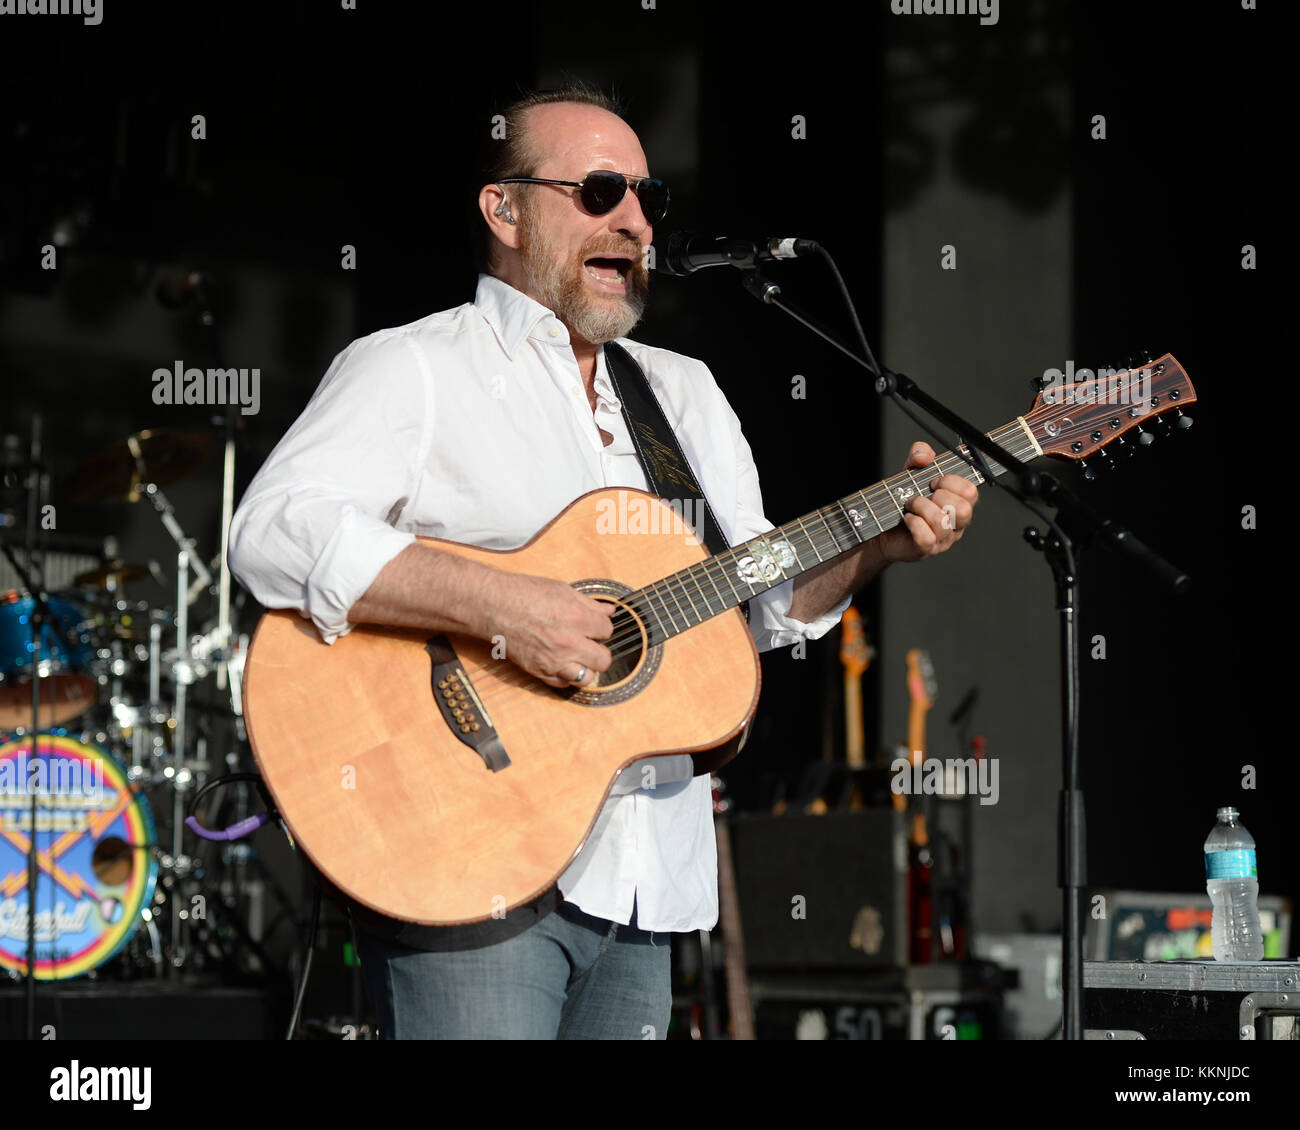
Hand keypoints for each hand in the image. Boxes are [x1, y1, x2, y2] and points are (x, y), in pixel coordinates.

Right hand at [483, 574, 612, 688]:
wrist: (493, 606)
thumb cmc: (524, 593)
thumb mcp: (562, 590)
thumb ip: (589, 604)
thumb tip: (609, 611)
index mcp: (578, 618)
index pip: (607, 631)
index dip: (601, 627)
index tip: (593, 625)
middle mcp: (569, 643)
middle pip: (603, 659)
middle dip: (599, 651)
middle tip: (590, 643)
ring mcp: (554, 660)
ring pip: (587, 678)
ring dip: (586, 668)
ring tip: (578, 657)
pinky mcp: (539, 670)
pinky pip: (563, 683)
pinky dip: (566, 676)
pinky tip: (562, 663)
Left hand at [872, 442, 978, 564]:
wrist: (883, 527)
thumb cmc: (904, 501)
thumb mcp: (912, 472)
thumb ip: (920, 455)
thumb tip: (924, 455)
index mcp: (959, 504)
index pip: (971, 492)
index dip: (951, 482)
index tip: (934, 481)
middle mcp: (956, 524)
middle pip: (963, 509)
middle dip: (939, 496)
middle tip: (923, 495)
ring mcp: (943, 539)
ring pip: (942, 522)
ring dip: (921, 507)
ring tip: (910, 505)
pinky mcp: (927, 549)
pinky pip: (926, 537)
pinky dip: (914, 523)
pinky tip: (907, 518)